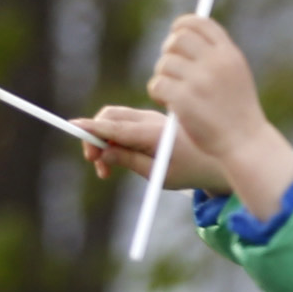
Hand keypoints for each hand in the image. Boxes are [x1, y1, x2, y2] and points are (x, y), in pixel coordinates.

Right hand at [79, 103, 229, 194]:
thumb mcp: (159, 175)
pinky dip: (115, 136)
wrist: (219, 162)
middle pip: (111, 116)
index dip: (91, 126)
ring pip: (116, 118)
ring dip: (104, 138)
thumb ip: (129, 161)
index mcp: (153, 134)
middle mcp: (151, 121)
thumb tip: (103, 152)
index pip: (114, 127)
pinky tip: (117, 158)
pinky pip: (126, 123)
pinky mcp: (153, 123)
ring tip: (105, 169)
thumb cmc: (191, 172)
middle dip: (95, 135)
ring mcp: (152, 119)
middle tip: (95, 162)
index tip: (73, 126)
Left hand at [148, 14, 292, 216]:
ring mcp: (199, 81)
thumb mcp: (236, 75)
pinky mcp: (183, 99)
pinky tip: (169, 104)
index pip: (199, 22)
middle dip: (169, 52)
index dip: (182, 26)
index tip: (176, 36)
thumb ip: (216, 54)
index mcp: (230, 54)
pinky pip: (157, 84)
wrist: (245, 143)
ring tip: (175, 93)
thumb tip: (183, 33)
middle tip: (172, 70)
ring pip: (164, 64)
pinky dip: (158, 94)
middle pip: (177, 39)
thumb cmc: (237, 110)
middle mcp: (215, 63)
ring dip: (163, 78)